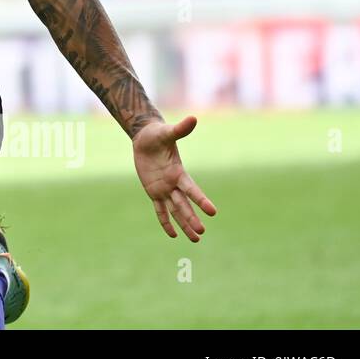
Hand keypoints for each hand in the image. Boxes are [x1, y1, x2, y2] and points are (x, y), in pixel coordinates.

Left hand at [132, 116, 217, 241]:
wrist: (146, 138)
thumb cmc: (158, 134)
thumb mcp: (167, 132)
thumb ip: (180, 129)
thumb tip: (194, 118)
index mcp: (179, 172)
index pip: (191, 189)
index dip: (201, 200)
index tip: (213, 212)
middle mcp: (174, 184)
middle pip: (184, 205)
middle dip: (192, 218)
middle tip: (202, 232)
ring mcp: (164, 189)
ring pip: (175, 211)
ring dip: (185, 224)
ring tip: (196, 239)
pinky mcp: (154, 192)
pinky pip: (160, 210)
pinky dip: (165, 222)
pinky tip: (173, 235)